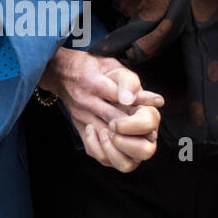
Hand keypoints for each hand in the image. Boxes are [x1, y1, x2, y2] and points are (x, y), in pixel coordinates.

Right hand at [40, 48, 162, 171]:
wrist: (61, 74)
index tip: (156, 104)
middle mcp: (85, 101)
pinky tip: (123, 147)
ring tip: (140, 139)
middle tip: (153, 129)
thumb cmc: (92, 67)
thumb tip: (154, 100)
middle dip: (137, 125)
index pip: (117, 94)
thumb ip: (129, 81)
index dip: (138, 100)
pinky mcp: (80, 130)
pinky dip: (112, 153)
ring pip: (106, 139)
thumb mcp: (111, 64)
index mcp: (92, 81)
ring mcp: (81, 118)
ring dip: (127, 142)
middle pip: (114, 119)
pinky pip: (95, 150)